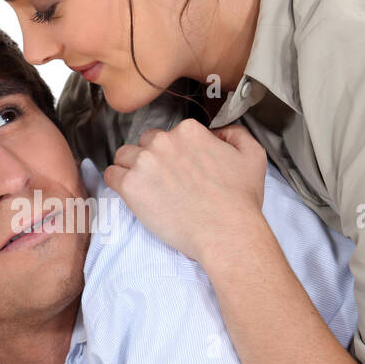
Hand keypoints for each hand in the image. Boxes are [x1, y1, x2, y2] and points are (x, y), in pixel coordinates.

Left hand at [103, 119, 267, 263]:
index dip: (174, 153)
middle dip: (151, 159)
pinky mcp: (131, 186)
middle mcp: (164, 141)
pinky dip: (117, 183)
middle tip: (163, 182)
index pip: (169, 135)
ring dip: (132, 169)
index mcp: (189, 131)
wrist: (227, 232)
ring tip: (146, 189)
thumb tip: (220, 132)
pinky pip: (111, 175)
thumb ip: (235, 133)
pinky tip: (131, 194)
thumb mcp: (253, 156)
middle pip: (145, 143)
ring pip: (124, 157)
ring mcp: (144, 162)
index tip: (180, 171)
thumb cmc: (240, 200)